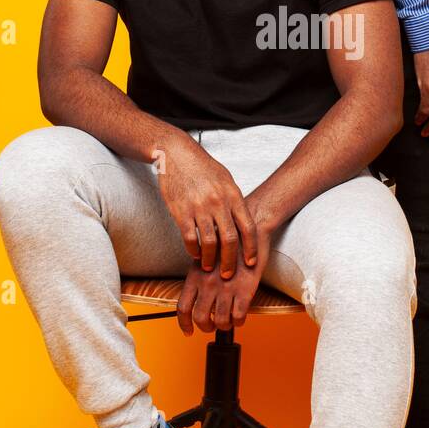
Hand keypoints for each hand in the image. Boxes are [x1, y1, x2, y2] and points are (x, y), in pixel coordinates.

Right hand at [153, 128, 257, 278]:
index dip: (251, 248)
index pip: (248, 227)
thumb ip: (234, 200)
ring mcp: (199, 207)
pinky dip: (193, 250)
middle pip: (230, 239)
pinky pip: (190, 238)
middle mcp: (218, 202)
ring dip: (210, 259)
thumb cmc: (203, 167)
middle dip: (231, 261)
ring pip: (210, 242)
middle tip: (229, 274)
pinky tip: (195, 254)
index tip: (251, 262)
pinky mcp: (181, 211)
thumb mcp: (226, 179)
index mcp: (232, 195)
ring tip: (209, 267)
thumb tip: (243, 220)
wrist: (177, 154)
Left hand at [176, 220, 272, 337]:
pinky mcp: (245, 290)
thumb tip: (194, 296)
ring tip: (228, 320)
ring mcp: (226, 288)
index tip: (188, 331)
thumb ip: (198, 275)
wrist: (251, 230)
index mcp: (195, 275)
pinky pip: (239, 316)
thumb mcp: (206, 256)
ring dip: (224, 325)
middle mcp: (208, 284)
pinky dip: (239, 321)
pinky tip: (240, 315)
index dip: (184, 324)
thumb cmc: (229, 242)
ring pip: (220, 321)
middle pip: (200, 318)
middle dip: (206, 327)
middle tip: (211, 325)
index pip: (182, 308)